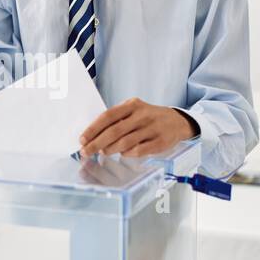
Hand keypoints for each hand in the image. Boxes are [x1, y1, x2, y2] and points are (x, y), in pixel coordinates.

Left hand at [79, 98, 198, 158]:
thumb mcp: (134, 110)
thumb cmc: (149, 117)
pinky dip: (127, 154)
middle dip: (97, 143)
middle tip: (86, 151)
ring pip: (125, 142)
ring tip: (103, 152)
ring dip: (110, 149)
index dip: (93, 129)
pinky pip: (138, 151)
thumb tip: (94, 135)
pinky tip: (122, 154)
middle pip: (114, 131)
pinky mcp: (160, 142)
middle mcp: (143, 115)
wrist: (177, 121)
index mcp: (133, 105)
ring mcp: (152, 129)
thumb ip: (117, 119)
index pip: (108, 116)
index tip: (82, 139)